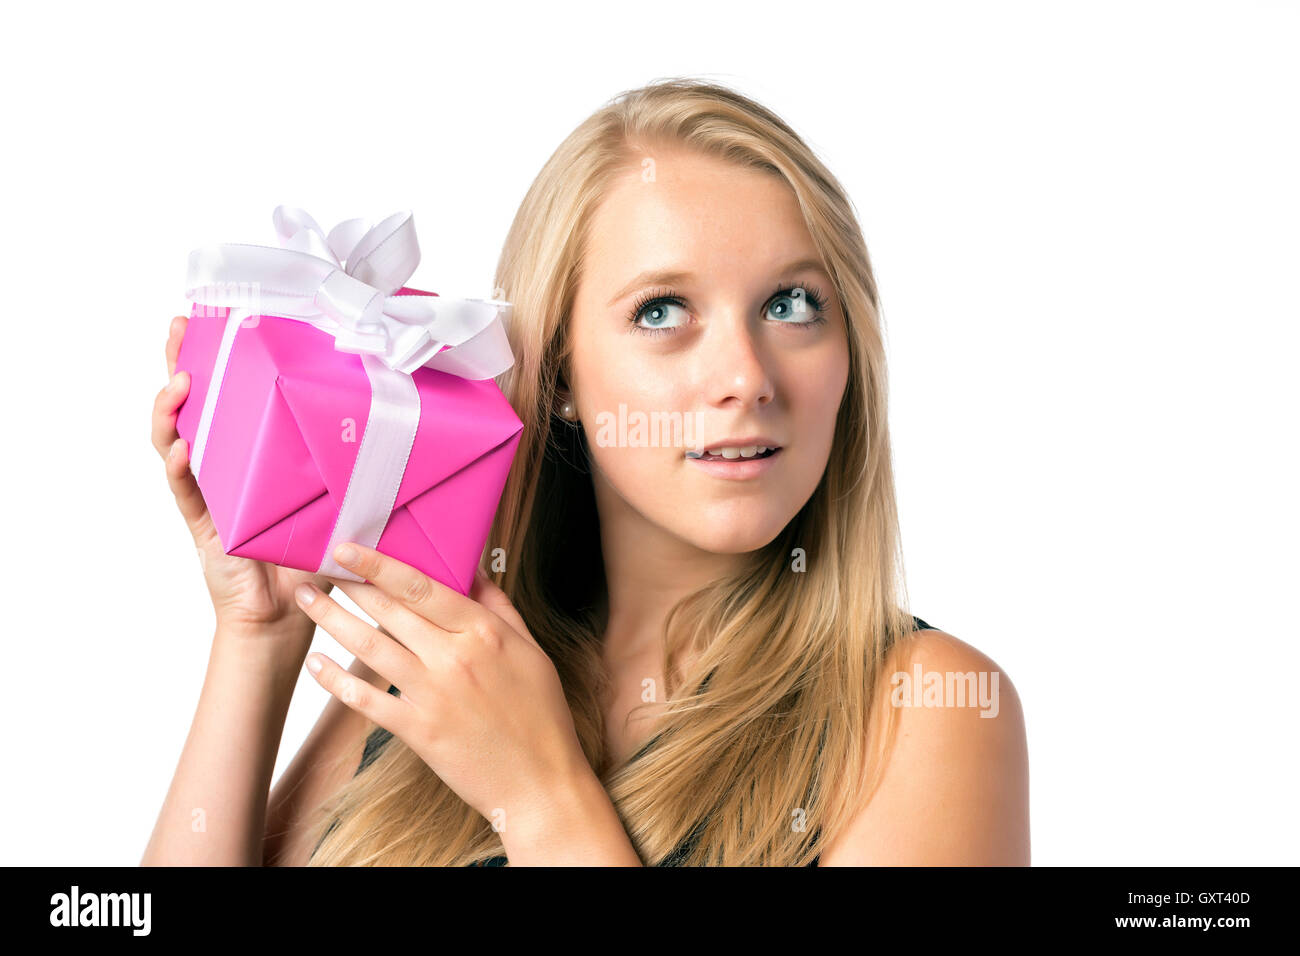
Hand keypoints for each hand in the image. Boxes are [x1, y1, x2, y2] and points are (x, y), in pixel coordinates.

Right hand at [152, 314, 334, 640]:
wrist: (288, 616)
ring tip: (180, 382)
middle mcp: (224, 470)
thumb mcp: (336, 498)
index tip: (221, 319)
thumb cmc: (314, 557)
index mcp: (253, 457)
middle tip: (182, 327)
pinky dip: (184, 469)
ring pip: (177, 442)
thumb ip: (349, 466)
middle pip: (194, 408)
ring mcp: (207, 495)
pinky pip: (187, 493)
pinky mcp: (204, 526)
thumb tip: (398, 424)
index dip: (222, 360)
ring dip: (173, 410)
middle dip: (182, 364)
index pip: (233, 399)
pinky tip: (185, 447)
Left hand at [294, 541, 590, 826]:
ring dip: (331, 620)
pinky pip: (367, 700)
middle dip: (347, 584)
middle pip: (389, 610)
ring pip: (369, 647)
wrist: (540, 784)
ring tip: (306, 599)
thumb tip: (472, 566)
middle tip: (316, 565)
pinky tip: (315, 664)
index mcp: (484, 632)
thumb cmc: (540, 716)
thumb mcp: (530, 650)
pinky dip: (336, 681)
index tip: (350, 547)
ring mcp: (434, 695)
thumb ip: (498, 606)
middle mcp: (455, 658)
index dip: (379, 564)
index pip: (421, 586)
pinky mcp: (418, 731)